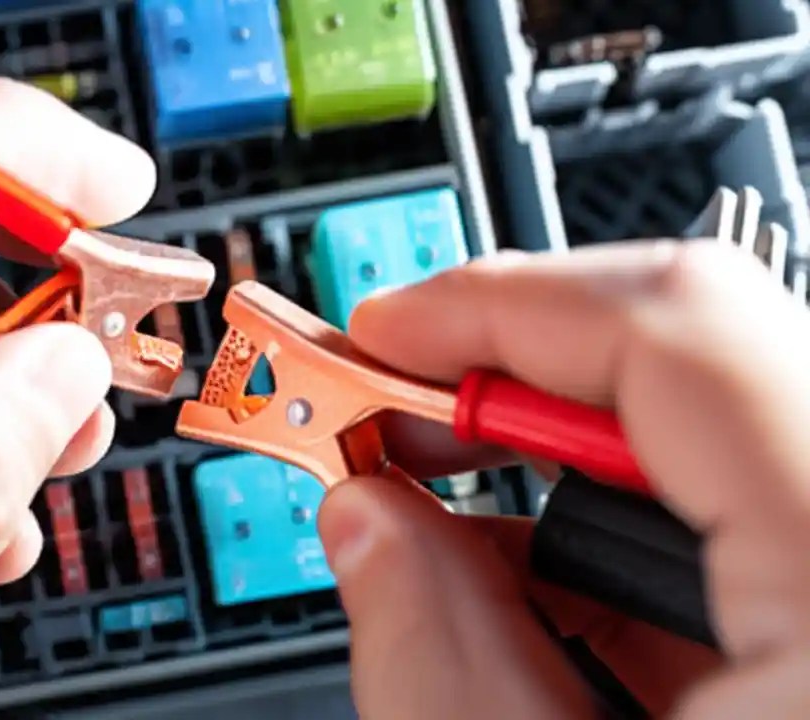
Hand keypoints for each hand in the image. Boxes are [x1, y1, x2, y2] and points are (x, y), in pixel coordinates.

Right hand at [318, 241, 809, 717]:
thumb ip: (436, 659)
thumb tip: (371, 522)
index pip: (678, 330)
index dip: (497, 307)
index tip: (381, 335)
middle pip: (693, 359)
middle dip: (511, 387)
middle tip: (393, 427)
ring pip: (711, 426)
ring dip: (561, 466)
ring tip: (455, 535)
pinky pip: (746, 503)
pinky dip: (625, 529)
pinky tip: (542, 590)